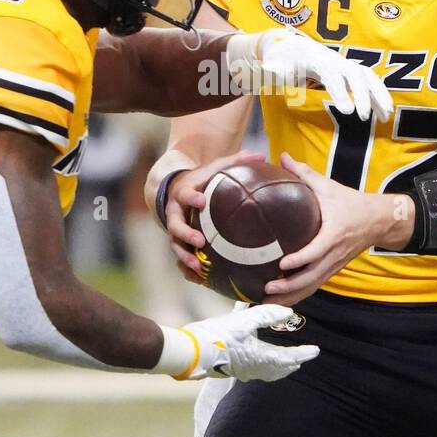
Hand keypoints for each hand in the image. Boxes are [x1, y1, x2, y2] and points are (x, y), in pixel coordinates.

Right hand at [163, 150, 266, 281]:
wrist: (177, 190)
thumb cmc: (203, 180)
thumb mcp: (215, 168)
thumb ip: (236, 161)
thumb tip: (261, 155)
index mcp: (185, 194)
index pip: (185, 195)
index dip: (192, 198)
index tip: (201, 200)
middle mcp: (176, 214)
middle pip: (175, 226)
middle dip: (185, 235)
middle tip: (200, 242)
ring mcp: (175, 231)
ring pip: (176, 247)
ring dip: (186, 258)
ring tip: (200, 269)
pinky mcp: (179, 244)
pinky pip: (181, 260)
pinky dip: (189, 271)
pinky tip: (202, 281)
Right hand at [171, 303, 319, 381]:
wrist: (191, 350)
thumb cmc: (218, 334)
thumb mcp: (245, 320)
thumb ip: (268, 314)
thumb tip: (288, 312)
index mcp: (262, 357)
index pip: (290, 357)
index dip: (304, 353)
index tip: (316, 351)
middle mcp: (255, 368)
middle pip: (280, 369)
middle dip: (293, 363)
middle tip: (303, 357)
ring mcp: (243, 371)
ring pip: (269, 372)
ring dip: (280, 367)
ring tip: (286, 363)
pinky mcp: (232, 368)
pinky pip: (255, 371)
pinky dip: (265, 366)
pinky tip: (259, 359)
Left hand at [227, 29, 393, 121]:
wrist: (293, 47)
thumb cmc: (284, 59)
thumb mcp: (275, 62)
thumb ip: (274, 67)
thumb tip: (269, 68)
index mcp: (318, 60)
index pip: (332, 76)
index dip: (341, 92)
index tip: (347, 111)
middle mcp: (336, 60)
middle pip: (355, 75)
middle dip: (362, 95)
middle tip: (362, 117)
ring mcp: (346, 65)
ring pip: (368, 77)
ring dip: (379, 94)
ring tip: (385, 115)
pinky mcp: (351, 72)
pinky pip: (370, 82)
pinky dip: (379, 95)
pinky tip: (385, 113)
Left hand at [262, 152, 403, 302]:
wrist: (380, 220)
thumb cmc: (352, 203)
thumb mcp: (330, 187)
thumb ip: (305, 173)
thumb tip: (283, 157)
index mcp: (333, 234)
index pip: (316, 251)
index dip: (300, 259)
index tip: (282, 264)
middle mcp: (334, 254)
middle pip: (312, 277)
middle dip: (289, 287)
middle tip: (267, 289)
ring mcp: (334, 265)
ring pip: (312, 286)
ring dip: (291, 296)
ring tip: (267, 302)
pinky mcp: (333, 269)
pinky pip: (315, 285)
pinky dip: (299, 294)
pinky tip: (281, 300)